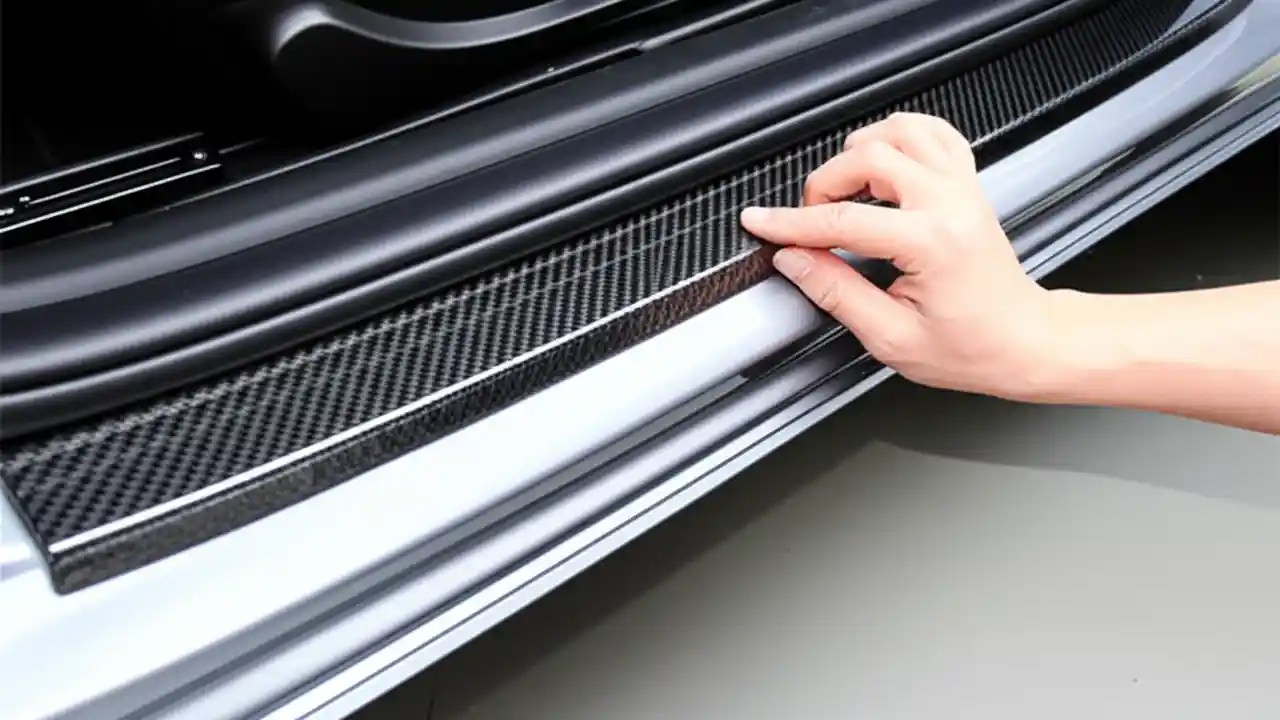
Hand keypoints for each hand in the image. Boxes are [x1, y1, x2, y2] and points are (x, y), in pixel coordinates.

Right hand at [740, 112, 1061, 400]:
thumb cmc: (972, 347)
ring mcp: (962, 186)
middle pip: (867, 157)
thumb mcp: (891, 337)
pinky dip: (897, 136)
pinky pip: (932, 132)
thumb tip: (795, 261)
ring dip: (858, 152)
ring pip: (899, 131)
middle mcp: (950, 203)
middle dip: (823, 186)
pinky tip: (880, 161)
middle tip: (809, 224)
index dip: (791, 223)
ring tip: (842, 190)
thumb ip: (837, 293)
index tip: (760, 222)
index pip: (843, 219)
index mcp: (932, 243)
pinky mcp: (967, 183)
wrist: (1024, 341)